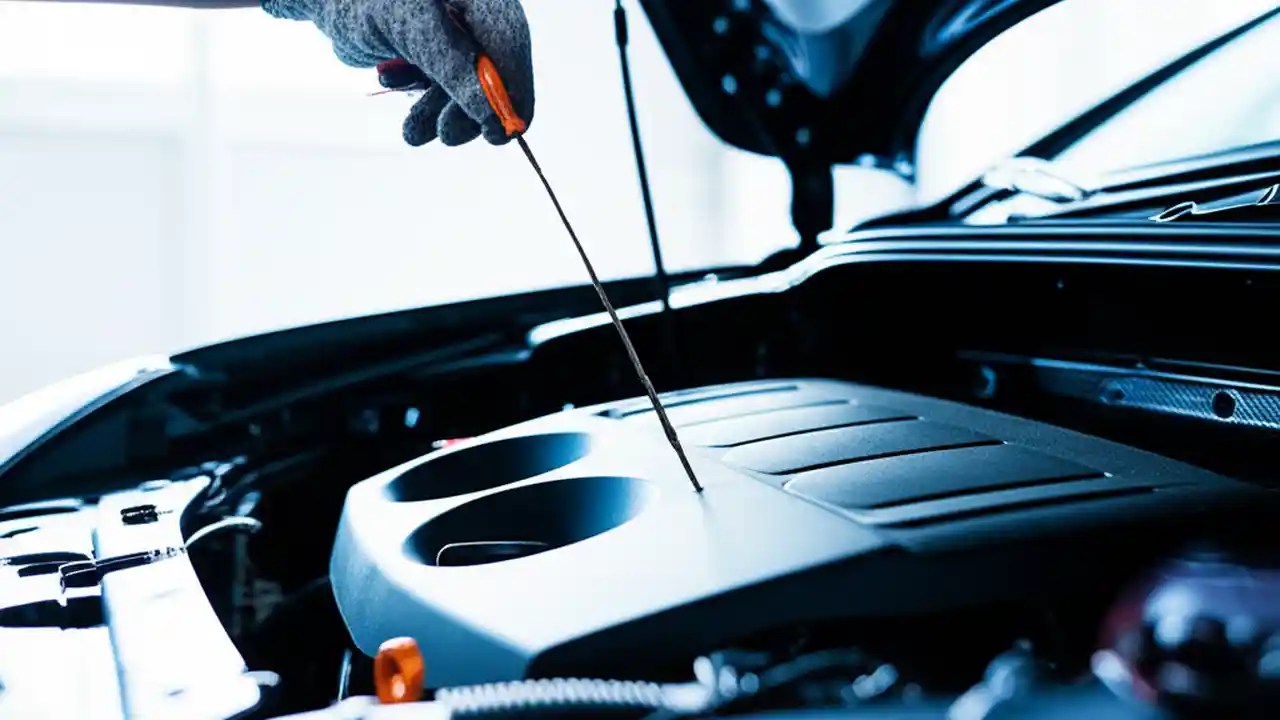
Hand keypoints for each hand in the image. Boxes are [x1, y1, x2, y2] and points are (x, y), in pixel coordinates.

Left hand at [264, 0, 533, 146]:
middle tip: (449, 137)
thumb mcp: (414, 29)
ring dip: (442, 115)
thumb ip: (455, 68)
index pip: (511, 42)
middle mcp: (471, 12)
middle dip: (471, 109)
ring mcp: (452, 33)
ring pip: (466, 85)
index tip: (506, 131)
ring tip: (415, 132)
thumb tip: (494, 113)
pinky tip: (406, 113)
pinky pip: (442, 87)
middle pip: (494, 69)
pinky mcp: (432, 52)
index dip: (515, 89)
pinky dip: (426, 107)